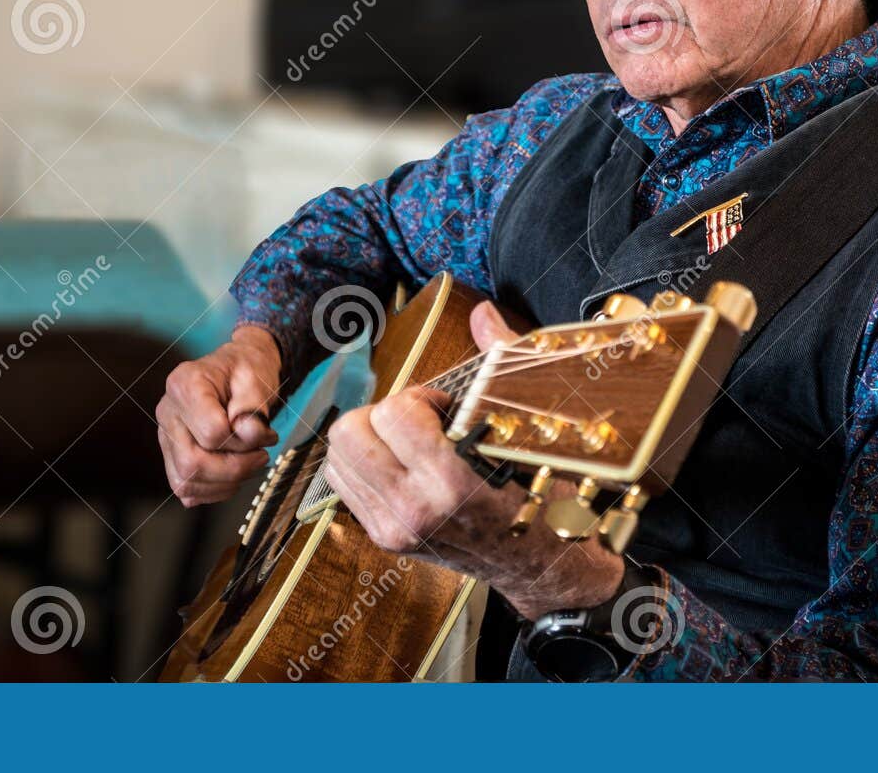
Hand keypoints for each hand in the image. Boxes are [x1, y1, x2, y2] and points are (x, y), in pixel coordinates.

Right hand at [158, 325, 282, 506]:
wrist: (238, 372)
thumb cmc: (246, 372)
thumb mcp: (257, 377)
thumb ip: (253, 406)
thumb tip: (248, 435)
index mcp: (184, 385)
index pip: (211, 433)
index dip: (243, 440)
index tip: (264, 431)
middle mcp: (168, 412)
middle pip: (192, 463)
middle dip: (235, 468)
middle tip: (261, 455)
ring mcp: (166, 437)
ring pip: (187, 482)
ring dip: (227, 482)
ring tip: (250, 462)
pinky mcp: (172, 458)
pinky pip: (186, 491)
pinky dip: (215, 491)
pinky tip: (233, 473)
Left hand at [323, 301, 624, 620]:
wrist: (541, 563)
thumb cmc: (541, 496)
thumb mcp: (529, 432)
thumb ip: (501, 365)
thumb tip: (482, 314)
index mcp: (451, 484)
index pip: (395, 415)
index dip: (419, 397)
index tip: (444, 407)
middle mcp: (413, 511)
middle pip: (350, 431)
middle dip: (383, 412)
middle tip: (419, 419)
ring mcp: (392, 528)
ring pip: (336, 455)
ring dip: (367, 434)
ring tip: (406, 439)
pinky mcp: (382, 537)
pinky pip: (341, 481)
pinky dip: (361, 460)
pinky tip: (398, 460)